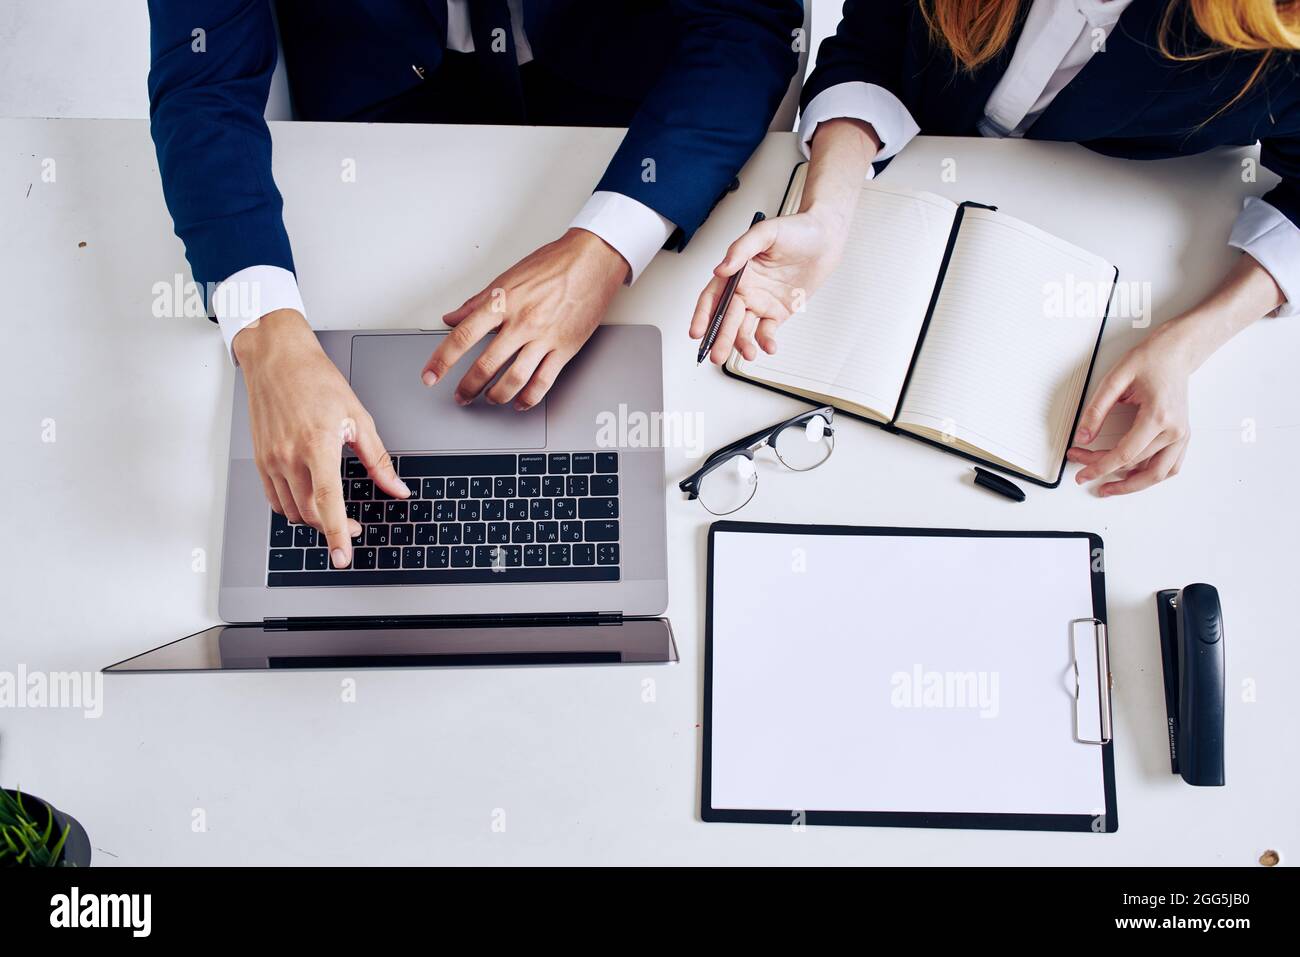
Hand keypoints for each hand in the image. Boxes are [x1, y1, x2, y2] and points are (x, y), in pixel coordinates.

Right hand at [234, 309, 409, 566]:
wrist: (276, 358)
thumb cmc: (316, 379)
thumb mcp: (357, 417)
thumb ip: (378, 459)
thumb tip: (397, 488)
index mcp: (317, 444)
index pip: (328, 502)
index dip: (337, 533)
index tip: (343, 557)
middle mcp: (289, 456)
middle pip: (310, 512)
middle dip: (333, 529)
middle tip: (354, 528)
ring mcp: (271, 459)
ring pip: (292, 510)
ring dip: (313, 520)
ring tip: (334, 514)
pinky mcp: (260, 459)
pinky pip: (275, 498)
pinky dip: (293, 508)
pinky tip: (309, 502)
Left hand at [421, 228, 627, 409]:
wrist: (592, 261)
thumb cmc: (553, 264)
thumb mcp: (507, 277)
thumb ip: (477, 302)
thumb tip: (452, 318)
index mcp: (503, 302)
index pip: (463, 336)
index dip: (442, 360)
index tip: (430, 376)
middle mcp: (522, 322)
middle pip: (486, 365)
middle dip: (468, 387)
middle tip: (461, 396)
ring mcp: (545, 337)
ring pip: (514, 379)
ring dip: (496, 396)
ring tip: (489, 399)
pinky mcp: (565, 348)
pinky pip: (543, 382)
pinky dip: (528, 398)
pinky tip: (519, 402)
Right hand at [689, 206, 848, 364]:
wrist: (826, 238)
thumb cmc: (797, 230)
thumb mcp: (765, 232)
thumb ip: (740, 250)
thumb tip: (721, 269)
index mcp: (737, 272)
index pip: (712, 297)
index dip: (702, 315)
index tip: (697, 332)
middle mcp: (746, 290)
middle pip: (726, 318)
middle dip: (719, 338)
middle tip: (716, 355)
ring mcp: (761, 303)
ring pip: (744, 329)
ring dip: (742, 344)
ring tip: (747, 354)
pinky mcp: (777, 313)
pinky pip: (766, 331)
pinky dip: (765, 342)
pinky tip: (768, 347)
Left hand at [1067, 325, 1193, 495]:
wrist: (1176, 352)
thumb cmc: (1150, 360)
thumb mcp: (1115, 379)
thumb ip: (1096, 410)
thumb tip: (1083, 437)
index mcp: (1158, 416)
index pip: (1125, 454)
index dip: (1099, 467)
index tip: (1082, 474)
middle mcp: (1175, 430)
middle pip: (1136, 464)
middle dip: (1104, 469)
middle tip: (1082, 470)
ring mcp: (1182, 434)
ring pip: (1158, 474)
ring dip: (1132, 485)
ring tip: (1108, 487)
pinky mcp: (1182, 435)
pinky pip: (1170, 467)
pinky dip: (1151, 476)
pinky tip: (1132, 477)